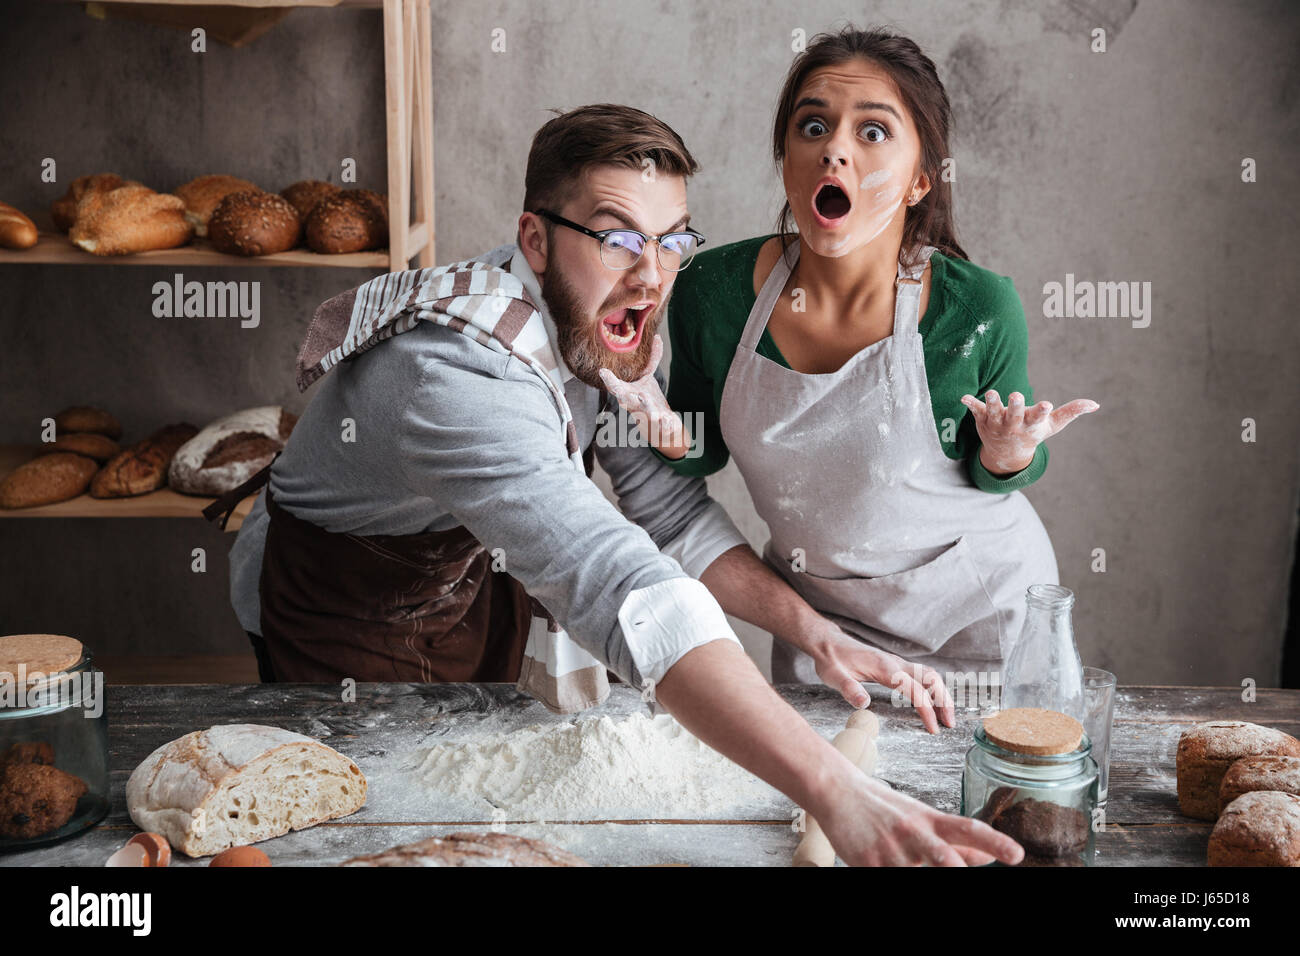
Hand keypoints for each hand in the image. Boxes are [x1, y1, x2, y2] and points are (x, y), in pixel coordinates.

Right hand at [597, 335, 689, 457]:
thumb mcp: (648, 377)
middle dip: (623, 395)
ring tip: (647, 403)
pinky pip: (663, 425)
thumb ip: (652, 358)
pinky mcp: (661, 424)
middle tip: (619, 390)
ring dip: (647, 409)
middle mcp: (635, 405)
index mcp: (629, 393)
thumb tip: (657, 337)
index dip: (609, 379)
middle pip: (627, 400)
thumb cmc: (648, 398)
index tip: (602, 371)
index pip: (616, 386)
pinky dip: (665, 424)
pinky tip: (668, 420)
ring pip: (646, 412)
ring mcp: (648, 415)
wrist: (659, 426)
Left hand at [810, 622, 955, 732]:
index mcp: (884, 667)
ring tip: (946, 717)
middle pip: (931, 678)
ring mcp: (897, 663)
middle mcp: (895, 663)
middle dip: (944, 700)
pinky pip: (921, 676)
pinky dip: (932, 689)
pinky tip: (933, 703)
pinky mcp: (895, 666)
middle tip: (950, 724)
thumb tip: (864, 704)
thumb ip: (848, 689)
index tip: (933, 729)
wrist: (828, 642)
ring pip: (929, 675)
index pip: (914, 689)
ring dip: (942, 694)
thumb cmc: (831, 660)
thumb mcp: (833, 676)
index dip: (927, 710)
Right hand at [816, 766, 1024, 865]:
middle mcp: (914, 834)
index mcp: (930, 821)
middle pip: (945, 859)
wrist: (838, 792)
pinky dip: (895, 877)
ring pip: (916, 875)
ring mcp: (891, 850)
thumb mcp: (919, 818)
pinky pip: (888, 879)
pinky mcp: (868, 862)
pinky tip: (892, 869)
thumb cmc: (883, 808)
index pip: (968, 830)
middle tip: (961, 871)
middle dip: (955, 870)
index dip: (995, 842)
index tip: (1018, 855)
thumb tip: (990, 858)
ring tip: (914, 866)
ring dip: (918, 873)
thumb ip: (954, 841)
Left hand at [960, 389, 1098, 474]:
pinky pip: (975, 411)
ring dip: (992, 403)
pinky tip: (963, 397)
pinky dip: (970, 404)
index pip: (1038, 418)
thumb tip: (1095, 404)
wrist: (1006, 453)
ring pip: (993, 412)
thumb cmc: (1033, 433)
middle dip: (1015, 406)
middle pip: (1014, 415)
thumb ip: (1072, 412)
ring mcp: (997, 423)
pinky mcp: (983, 419)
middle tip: (1016, 395)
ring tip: (992, 392)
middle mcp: (1013, 425)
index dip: (1042, 412)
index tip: (1046, 405)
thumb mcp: (1053, 425)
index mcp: (1031, 425)